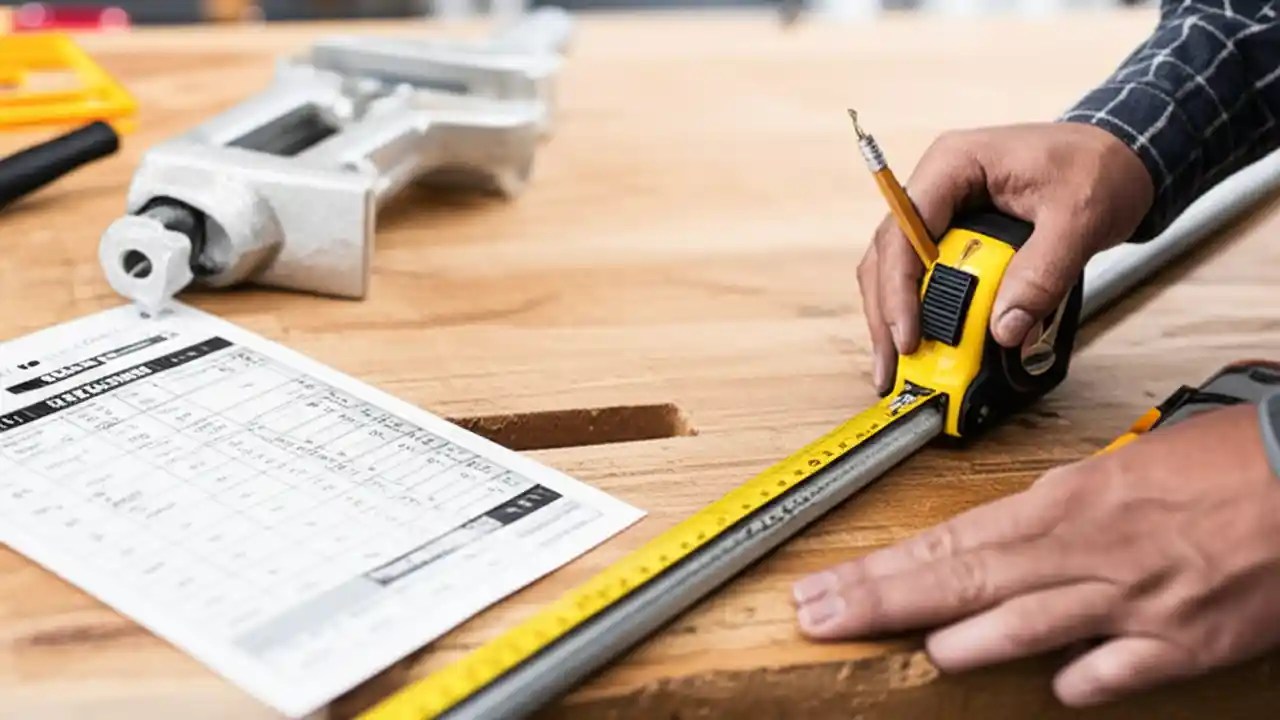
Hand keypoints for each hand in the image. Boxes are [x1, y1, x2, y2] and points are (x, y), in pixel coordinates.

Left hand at [791, 404, 1279, 706]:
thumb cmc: (1222, 467)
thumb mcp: (1120, 473)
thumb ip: (1056, 514)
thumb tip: (1003, 545)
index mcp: (1066, 501)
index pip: (948, 540)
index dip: (879, 569)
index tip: (824, 586)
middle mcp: (1085, 550)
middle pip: (962, 580)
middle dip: (881, 602)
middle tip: (817, 618)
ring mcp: (1132, 600)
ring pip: (1025, 626)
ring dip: (963, 642)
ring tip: (914, 651)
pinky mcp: (1185, 643)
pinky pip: (1114, 673)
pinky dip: (1079, 682)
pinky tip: (1052, 690)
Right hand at [859, 122, 1152, 393]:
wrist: (1120, 156)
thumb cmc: (1098, 169)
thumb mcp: (1078, 218)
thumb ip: (1042, 273)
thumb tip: (1005, 329)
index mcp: (953, 165)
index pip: (905, 230)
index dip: (899, 288)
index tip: (909, 336)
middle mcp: (935, 186)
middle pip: (888, 254)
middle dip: (885, 314)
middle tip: (890, 367)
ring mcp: (940, 210)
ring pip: (895, 268)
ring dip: (892, 317)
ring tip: (895, 367)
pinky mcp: (954, 234)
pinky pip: (922, 274)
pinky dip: (918, 311)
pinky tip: (920, 345)